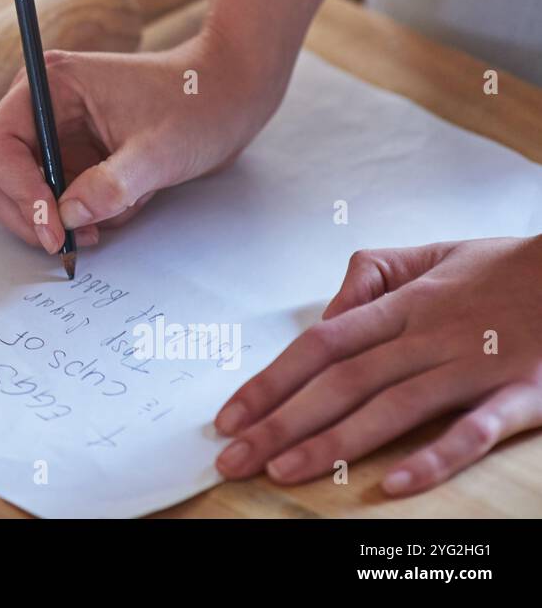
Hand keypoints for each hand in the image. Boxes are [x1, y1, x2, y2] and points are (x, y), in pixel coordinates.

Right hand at [0, 28, 284, 253]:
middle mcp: (39, 105)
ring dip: (54, 218)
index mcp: (49, 84)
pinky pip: (50, 199)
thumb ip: (112, 185)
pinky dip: (77, 216)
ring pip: (16, 191)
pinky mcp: (68, 154)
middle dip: (25, 212)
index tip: (53, 229)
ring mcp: (52, 132)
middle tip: (64, 242)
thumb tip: (68, 219)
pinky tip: (118, 208)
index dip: (17, 192)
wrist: (227, 96)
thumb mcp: (159, 150)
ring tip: (105, 222)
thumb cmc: (197, 104)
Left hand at [214, 236, 541, 495]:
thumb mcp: (431, 255)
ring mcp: (474, 368)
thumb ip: (372, 276)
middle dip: (281, 423)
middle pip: (342, 383)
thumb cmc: (503, 269)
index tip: (229, 415)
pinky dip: (432, 460)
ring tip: (282, 473)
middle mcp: (429, 336)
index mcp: (404, 305)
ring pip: (391, 410)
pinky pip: (472, 433)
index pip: (320, 346)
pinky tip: (391, 487)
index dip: (271, 382)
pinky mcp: (522, 396)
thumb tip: (327, 312)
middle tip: (234, 457)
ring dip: (333, 444)